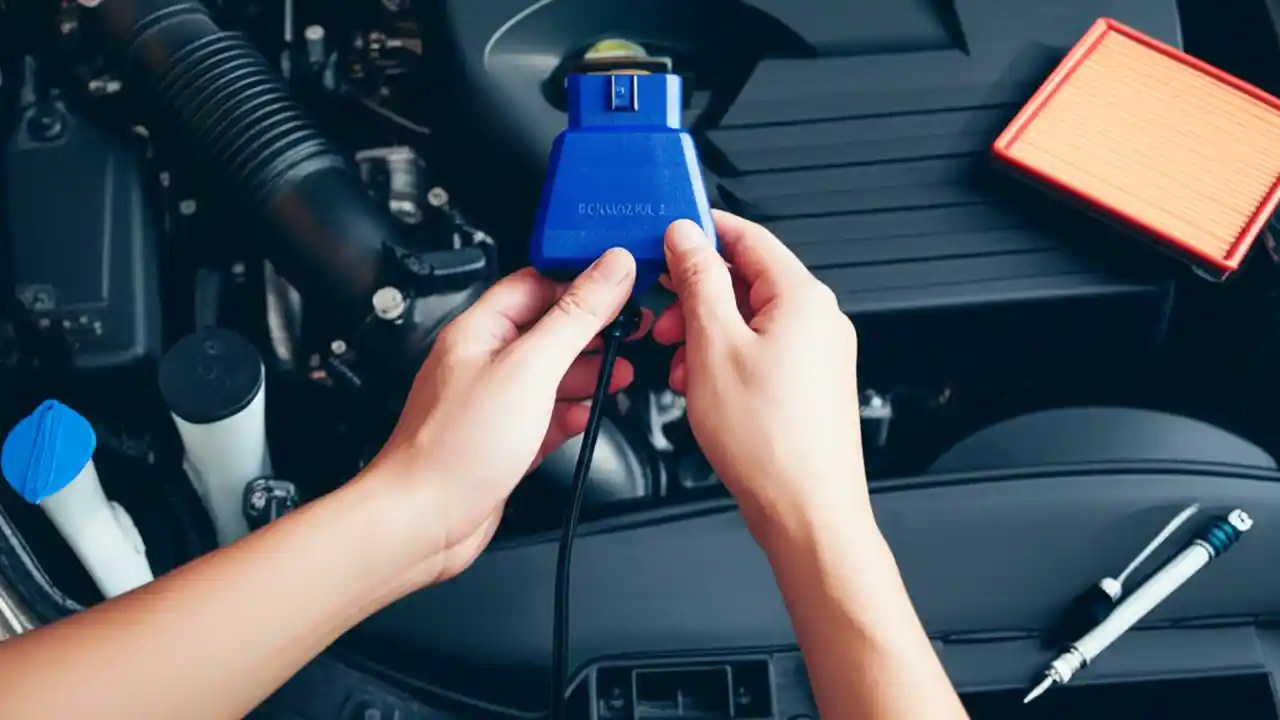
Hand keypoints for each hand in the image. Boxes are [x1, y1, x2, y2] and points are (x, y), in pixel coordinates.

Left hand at [364, 249, 639, 586]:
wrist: (423, 522)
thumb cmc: (453, 448)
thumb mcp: (530, 368)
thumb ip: (575, 316)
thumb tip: (610, 269)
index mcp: (480, 330)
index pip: (536, 281)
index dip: (581, 276)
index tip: (622, 278)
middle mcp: (483, 362)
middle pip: (548, 327)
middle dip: (592, 327)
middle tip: (631, 328)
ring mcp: (492, 403)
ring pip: (550, 374)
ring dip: (587, 371)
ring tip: (620, 370)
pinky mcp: (503, 442)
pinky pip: (545, 416)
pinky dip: (570, 413)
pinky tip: (587, 414)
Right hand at [652, 211, 868, 546]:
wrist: (807, 512)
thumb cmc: (770, 442)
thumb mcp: (712, 347)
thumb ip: (698, 282)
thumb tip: (687, 237)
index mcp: (803, 298)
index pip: (747, 236)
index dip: (700, 232)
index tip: (665, 239)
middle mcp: (819, 320)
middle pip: (746, 279)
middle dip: (696, 296)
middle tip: (662, 318)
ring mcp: (819, 354)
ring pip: (749, 319)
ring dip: (705, 333)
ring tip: (680, 366)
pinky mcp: (810, 384)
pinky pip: (761, 351)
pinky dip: (725, 359)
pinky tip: (702, 386)